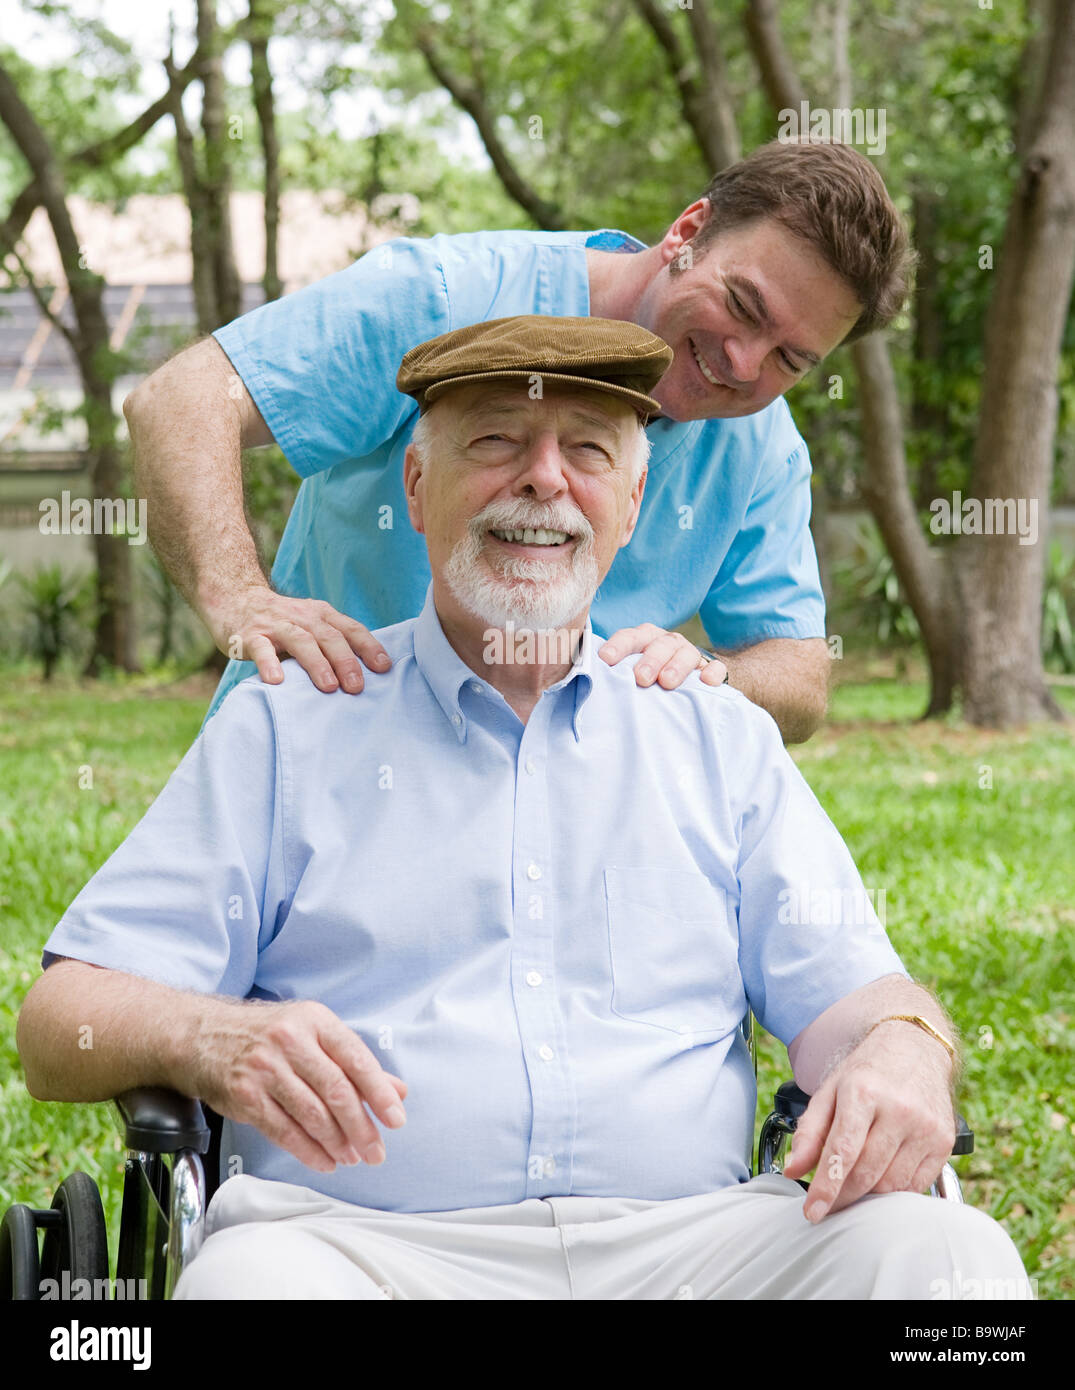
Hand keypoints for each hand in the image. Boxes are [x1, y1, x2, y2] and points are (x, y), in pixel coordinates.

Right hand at [189, 998, 407, 1173]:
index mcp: (315, 1020)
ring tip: (353, 1157)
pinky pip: (284, 1131)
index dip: (379, 1093)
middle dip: (361, 1127)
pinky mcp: (245, 1095)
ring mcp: (265, 1068)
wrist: (202, 1036)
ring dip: (337, 1142)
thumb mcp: (312, 1033)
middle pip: (336, 1091)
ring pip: (311, 1114)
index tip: (395, 1120)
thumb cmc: (267, 1035)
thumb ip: (354, 1061)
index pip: (356, 1059)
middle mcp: (290, 1040)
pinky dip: (309, 1151)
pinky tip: (325, 1161)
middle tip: (376, 1151)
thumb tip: (397, 1091)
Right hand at [206, 583, 390, 692]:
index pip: (350, 629)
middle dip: (346, 662)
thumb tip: (364, 676)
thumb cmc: (281, 621)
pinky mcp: (249, 635)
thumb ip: (331, 643)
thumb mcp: (310, 625)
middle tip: (358, 687)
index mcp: (321, 614)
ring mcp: (275, 625)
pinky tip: (277, 681)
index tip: (384, 668)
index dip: (369, 647)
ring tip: (329, 687)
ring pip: (301, 641)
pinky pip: (261, 650)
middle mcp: (302, 617)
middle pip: (330, 637)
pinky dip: (269, 664)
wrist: (233, 598)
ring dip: (317, 664)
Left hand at [598, 623, 728, 688]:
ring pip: (686, 653)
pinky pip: (716, 667)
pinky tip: (706, 681)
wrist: (686, 682)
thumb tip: (578, 682)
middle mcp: (667, 642)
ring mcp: (690, 654)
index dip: (618, 646)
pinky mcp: (710, 669)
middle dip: (650, 660)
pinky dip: (712, 672)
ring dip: (677, 666)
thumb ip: (610, 674)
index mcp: (644, 639)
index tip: (606, 660)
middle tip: (641, 678)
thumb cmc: (647, 678)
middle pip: (659, 645)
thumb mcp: (628, 672)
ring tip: (667, 682)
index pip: (630, 636)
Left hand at [782, 1022, 955, 1221]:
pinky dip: (894, 1191)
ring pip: (891, 1185)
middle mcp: (899, 1109)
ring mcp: (926, 1126)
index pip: (842, 1151)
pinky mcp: (945, 1141)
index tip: (812, 1212)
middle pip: (866, 1173)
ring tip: (854, 1186)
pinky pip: (915, 1185)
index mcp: (863, 1091)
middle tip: (828, 1205)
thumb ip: (809, 1131)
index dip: (826, 1187)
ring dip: (868, 1195)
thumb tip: (793, 1169)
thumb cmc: (868, 1072)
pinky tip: (882, 1178)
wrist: (916, 1047)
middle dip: (843, 1197)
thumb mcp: (830, 1091)